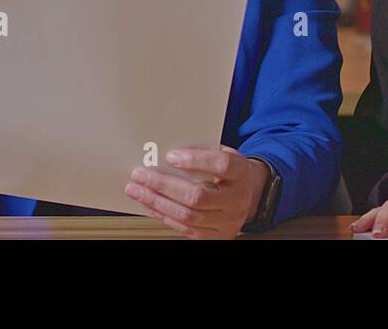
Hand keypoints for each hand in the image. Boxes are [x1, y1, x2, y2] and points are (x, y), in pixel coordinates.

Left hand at [124, 146, 269, 238]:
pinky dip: (164, 216)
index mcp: (241, 172)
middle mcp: (237, 200)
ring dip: (157, 203)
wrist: (249, 193)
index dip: (195, 160)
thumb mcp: (223, 153)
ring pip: (188, 216)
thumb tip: (166, 152)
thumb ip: (202, 151)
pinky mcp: (217, 236)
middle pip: (197, 196)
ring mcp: (228, 221)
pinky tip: (151, 205)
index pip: (221, 165)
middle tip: (141, 175)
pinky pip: (186, 229)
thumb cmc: (229, 171)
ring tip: (138, 191)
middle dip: (163, 185)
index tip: (171, 156)